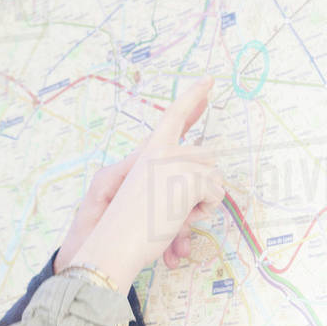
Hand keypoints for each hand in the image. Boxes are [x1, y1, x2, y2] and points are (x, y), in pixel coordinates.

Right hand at [54, 76, 215, 273]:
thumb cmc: (121, 227)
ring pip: (213, 176)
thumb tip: (202, 175)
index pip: (173, 117)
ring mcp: (178, 162)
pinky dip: (204, 211)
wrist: (110, 244)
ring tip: (175, 216)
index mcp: (148, 152)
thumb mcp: (144, 193)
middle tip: (178, 209)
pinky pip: (216, 194)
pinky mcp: (191, 178)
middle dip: (202, 184)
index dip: (192, 97)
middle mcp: (164, 151)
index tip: (209, 80)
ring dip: (201, 200)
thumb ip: (166, 178)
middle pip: (205, 156)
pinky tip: (180, 218)